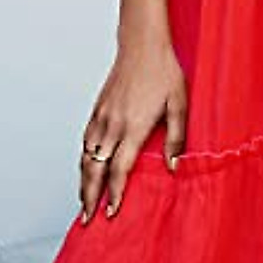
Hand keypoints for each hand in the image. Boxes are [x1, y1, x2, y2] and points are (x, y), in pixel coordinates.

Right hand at [79, 40, 186, 222]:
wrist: (142, 45)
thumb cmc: (164, 71)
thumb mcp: (179, 104)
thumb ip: (175, 137)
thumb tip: (173, 166)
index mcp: (133, 127)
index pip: (120, 170)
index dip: (114, 194)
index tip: (111, 212)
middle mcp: (113, 125)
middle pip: (95, 169)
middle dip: (89, 196)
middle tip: (88, 218)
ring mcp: (102, 116)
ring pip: (86, 156)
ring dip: (83, 181)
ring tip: (84, 201)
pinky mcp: (97, 109)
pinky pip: (85, 140)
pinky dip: (83, 159)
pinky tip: (87, 168)